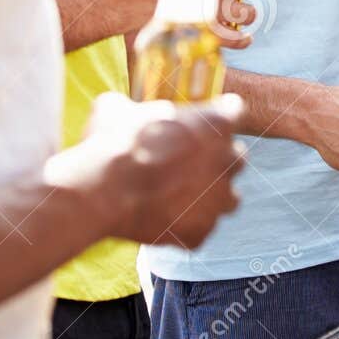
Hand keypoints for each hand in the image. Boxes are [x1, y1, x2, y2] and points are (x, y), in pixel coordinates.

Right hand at [46, 92, 245, 248]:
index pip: (234, 110)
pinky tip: (162, 217)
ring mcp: (217, 201)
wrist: (102, 190)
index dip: (216, 113)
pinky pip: (200, 229)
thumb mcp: (117, 107)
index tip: (200, 120)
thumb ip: (133, 106)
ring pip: (229, 198)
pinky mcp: (200, 232)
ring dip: (212, 196)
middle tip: (187, 160)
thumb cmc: (113, 141)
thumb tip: (121, 107)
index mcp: (217, 123)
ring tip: (183, 195)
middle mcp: (227, 161)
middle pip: (236, 157)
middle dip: (216, 158)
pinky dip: (185, 225)